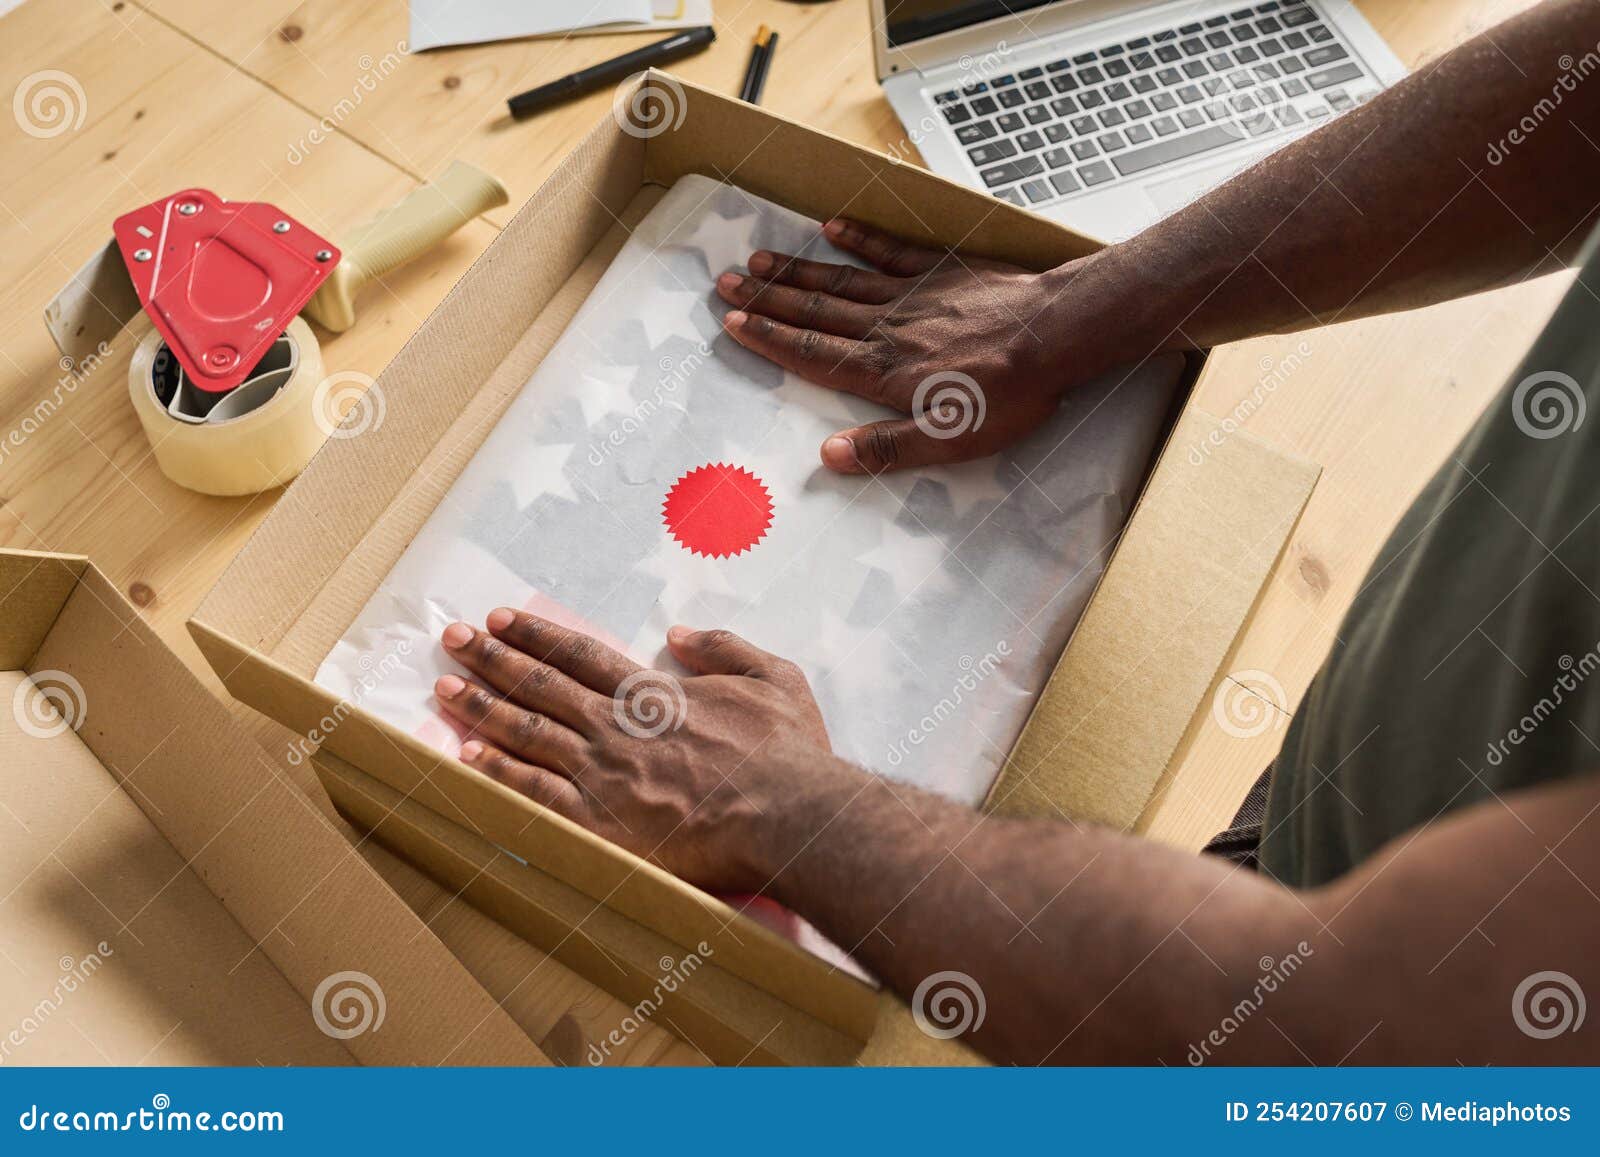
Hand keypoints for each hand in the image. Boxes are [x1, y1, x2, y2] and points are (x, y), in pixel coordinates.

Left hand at [433, 610, 841, 892]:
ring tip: (443, 688)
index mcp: (654, 693)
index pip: (579, 654)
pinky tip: (467, 757)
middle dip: (491, 659)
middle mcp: (617, 727)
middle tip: (452, 638)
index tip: (500, 619)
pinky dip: (497, 773)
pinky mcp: (599, 824)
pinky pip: (533, 794)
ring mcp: (603, 775)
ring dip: (481, 708)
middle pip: (540, 686)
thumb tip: (680, 634)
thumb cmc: (787, 753)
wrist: (788, 817)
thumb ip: (724, 648)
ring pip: (526, 734)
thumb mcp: (774, 677)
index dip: (535, 635)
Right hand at [714, 218, 1116, 472]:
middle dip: (768, 299)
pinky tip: (832, 227)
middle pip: (815, 311)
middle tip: (726, 284)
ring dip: (797, 271)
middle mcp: (886, 328)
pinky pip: (889, 252)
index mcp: (883, 372)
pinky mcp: (941, 272)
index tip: (735, 324)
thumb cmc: (1007, 395)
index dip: (771, 340)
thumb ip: (887, 447)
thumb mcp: (949, 439)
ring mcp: (912, 295)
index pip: (812, 354)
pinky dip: (859, 239)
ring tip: (757, 260)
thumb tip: (829, 457)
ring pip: (841, 281)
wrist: (1056, 335)